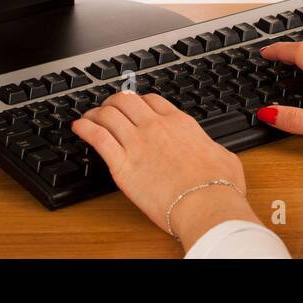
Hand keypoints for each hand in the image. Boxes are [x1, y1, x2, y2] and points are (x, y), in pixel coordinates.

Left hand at [71, 91, 257, 249]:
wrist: (205, 202)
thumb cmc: (216, 184)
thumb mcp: (223, 157)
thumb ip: (213, 149)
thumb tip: (216, 153)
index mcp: (180, 123)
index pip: (152, 100)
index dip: (138, 100)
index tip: (133, 106)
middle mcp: (156, 127)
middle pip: (126, 100)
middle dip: (114, 102)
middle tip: (108, 109)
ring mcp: (137, 143)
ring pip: (108, 114)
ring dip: (96, 113)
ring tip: (89, 117)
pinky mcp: (122, 165)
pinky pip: (97, 137)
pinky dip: (85, 128)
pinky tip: (79, 127)